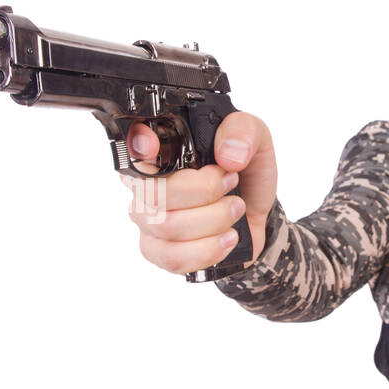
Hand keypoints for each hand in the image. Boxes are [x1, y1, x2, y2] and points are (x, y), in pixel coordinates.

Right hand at [121, 111, 276, 274]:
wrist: (255, 213)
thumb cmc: (246, 172)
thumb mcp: (255, 138)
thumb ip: (243, 131)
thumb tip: (228, 155)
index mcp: (161, 149)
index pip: (133, 143)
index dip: (137, 145)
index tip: (152, 146)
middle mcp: (145, 184)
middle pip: (154, 193)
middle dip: (203, 191)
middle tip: (230, 183)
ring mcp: (147, 219)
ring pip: (166, 226)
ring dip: (213, 220)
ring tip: (235, 210)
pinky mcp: (158, 251)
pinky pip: (173, 257)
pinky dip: (208, 249)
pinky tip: (227, 238)